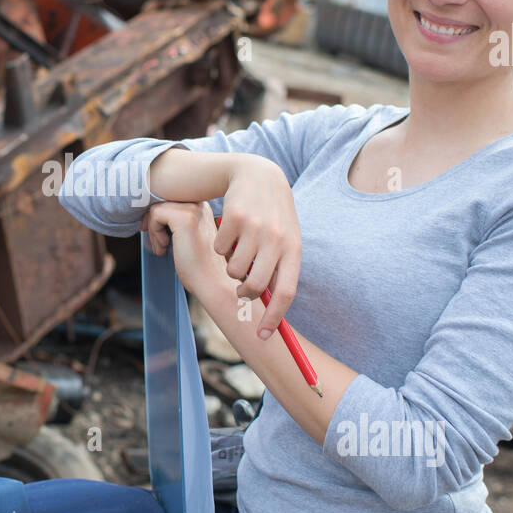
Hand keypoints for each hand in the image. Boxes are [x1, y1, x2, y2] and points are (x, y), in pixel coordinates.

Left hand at [140, 201, 220, 293]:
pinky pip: (155, 214)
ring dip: (154, 229)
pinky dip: (154, 232)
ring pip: (157, 207)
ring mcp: (193, 209)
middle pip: (162, 201)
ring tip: (163, 247)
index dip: (159, 217)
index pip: (170, 199)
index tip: (159, 235)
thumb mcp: (187, 235)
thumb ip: (174, 220)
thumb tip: (148, 212)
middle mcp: (200, 203)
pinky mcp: (185, 218)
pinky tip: (165, 246)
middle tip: (160, 244)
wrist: (211, 282)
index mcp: (202, 206)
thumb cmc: (199, 264)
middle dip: (154, 223)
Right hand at [215, 156, 301, 339]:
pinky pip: (219, 249)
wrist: (259, 176)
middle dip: (244, 293)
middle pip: (254, 286)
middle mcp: (276, 239)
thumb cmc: (274, 216)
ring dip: (231, 265)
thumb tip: (269, 311)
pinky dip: (220, 245)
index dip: (274, 318)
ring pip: (232, 269)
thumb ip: (278, 271)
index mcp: (293, 249)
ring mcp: (254, 227)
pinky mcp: (233, 217)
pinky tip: (230, 230)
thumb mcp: (284, 240)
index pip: (285, 292)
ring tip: (239, 248)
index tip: (262, 336)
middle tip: (240, 288)